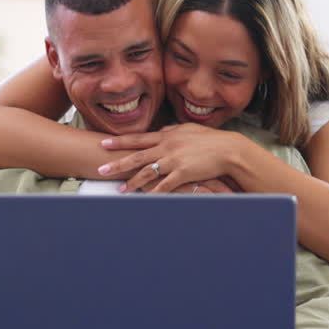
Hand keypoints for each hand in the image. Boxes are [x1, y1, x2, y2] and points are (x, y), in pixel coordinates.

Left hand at [98, 123, 245, 192]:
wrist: (227, 149)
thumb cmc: (209, 139)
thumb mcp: (188, 129)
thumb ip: (173, 130)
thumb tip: (162, 129)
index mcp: (166, 136)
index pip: (138, 139)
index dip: (120, 142)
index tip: (103, 143)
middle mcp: (166, 147)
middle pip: (137, 156)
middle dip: (117, 163)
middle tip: (101, 169)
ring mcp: (174, 160)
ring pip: (147, 172)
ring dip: (132, 182)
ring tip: (120, 189)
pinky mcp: (183, 173)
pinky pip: (165, 185)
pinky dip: (154, 193)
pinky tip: (145, 199)